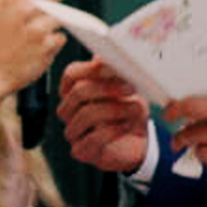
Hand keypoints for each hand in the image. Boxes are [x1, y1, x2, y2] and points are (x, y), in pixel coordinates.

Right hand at [57, 58, 149, 172]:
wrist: (138, 143)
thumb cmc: (128, 111)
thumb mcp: (127, 87)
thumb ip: (116, 71)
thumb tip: (108, 55)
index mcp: (73, 90)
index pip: (71, 74)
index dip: (93, 69)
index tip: (117, 67)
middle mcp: (68, 110)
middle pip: (78, 92)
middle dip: (108, 88)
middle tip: (132, 87)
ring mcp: (72, 131)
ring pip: (85, 114)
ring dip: (115, 110)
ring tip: (136, 108)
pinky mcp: (81, 151)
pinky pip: (93, 139)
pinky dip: (114, 130)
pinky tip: (127, 125)